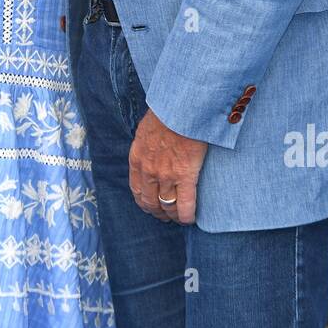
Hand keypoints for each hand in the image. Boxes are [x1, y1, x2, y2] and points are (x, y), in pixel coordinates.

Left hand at [128, 109, 206, 224]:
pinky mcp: (185, 176)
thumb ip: (145, 145)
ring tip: (178, 218)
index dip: (144, 202)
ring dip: (172, 216)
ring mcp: (166, 176)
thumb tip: (150, 149)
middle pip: (150, 202)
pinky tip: (190, 219)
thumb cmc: (166, 113)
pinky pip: (186, 205)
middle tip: (164, 216)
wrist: (179, 108)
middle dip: (157, 212)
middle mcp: (148, 172)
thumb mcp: (145, 130)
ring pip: (167, 206)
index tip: (150, 205)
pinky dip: (187, 215)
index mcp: (137, 159)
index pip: (136, 189)